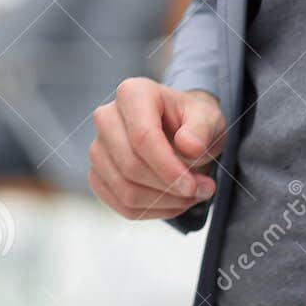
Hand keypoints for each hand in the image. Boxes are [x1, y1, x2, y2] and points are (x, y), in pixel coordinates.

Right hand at [88, 78, 224, 218]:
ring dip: (163, 202)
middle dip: (169, 188)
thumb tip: (189, 147)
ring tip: (189, 195)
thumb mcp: (208, 118)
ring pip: (125, 190)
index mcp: (132, 94)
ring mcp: (97, 147)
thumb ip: (202, 130)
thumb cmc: (191, 122)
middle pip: (131, 166)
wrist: (179, 131)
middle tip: (201, 190)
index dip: (168, 168)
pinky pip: (121, 205)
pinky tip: (171, 201)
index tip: (193, 186)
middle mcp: (106, 117)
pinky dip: (151, 211)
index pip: (142, 137)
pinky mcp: (97, 173)